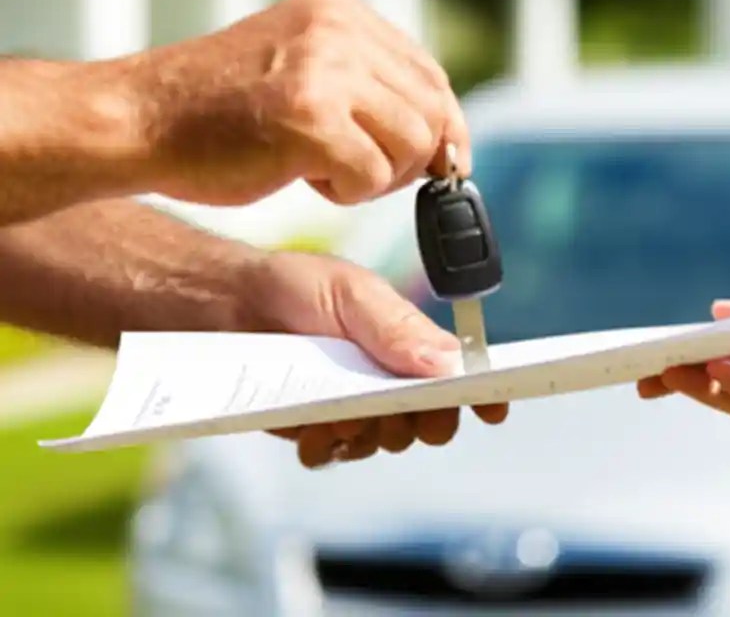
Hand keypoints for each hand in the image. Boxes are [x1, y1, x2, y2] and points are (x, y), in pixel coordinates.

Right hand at [129, 0, 468, 206]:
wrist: (138, 120)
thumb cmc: (215, 110)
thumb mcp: (301, 68)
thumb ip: (366, 86)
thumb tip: (445, 140)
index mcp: (340, 12)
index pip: (429, 74)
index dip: (442, 126)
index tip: (440, 163)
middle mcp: (339, 31)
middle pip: (433, 111)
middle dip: (413, 159)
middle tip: (366, 175)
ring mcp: (326, 71)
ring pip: (414, 145)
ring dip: (377, 177)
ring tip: (325, 170)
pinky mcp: (311, 118)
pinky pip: (373, 175)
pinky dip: (348, 192)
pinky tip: (305, 179)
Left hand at [243, 251, 506, 468]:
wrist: (224, 305)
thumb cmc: (293, 287)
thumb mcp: (350, 292)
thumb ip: (397, 327)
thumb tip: (448, 363)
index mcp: (412, 343)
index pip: (462, 376)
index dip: (483, 395)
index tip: (492, 410)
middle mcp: (389, 379)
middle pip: (429, 423)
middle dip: (415, 422)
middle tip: (390, 409)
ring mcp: (354, 407)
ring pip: (383, 444)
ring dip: (365, 433)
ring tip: (335, 409)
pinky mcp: (315, 427)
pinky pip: (334, 455)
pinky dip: (324, 446)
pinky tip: (309, 426)